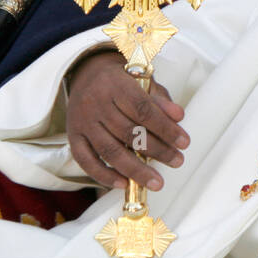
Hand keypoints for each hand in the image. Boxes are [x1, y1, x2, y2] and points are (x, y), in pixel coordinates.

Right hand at [65, 51, 188, 190]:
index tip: (184, 143)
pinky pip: (86, 161)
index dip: (165, 128)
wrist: (87, 73)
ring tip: (157, 182)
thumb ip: (160, 99)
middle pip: (128, 133)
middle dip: (157, 150)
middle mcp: (96, 104)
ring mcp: (82, 122)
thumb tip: (179, 117)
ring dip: (135, 170)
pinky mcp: (73, 137)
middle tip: (177, 161)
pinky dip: (104, 176)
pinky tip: (125, 184)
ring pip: (110, 151)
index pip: (143, 110)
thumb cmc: (122, 79)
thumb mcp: (143, 80)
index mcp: (116, 85)